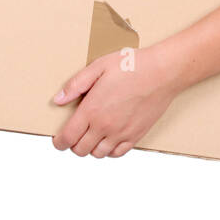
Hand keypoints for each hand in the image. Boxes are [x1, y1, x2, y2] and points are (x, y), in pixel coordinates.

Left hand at [51, 43, 179, 157]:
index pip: (68, 138)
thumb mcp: (99, 66)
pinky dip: (109, 150)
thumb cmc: (133, 66)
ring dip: (91, 147)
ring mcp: (121, 133)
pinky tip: (109, 139)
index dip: (59, 142)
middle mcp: (105, 126)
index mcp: (92, 110)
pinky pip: (117, 153)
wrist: (162, 72)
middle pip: (80, 149)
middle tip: (75, 134)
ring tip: (92, 135)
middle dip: (73, 144)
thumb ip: (76, 85)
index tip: (58, 139)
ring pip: (98, 154)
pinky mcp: (136, 136)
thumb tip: (58, 100)